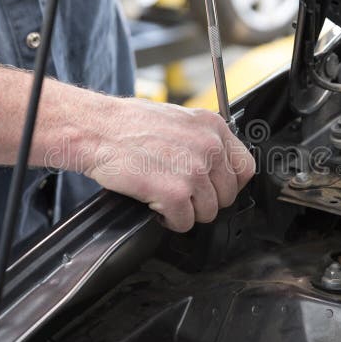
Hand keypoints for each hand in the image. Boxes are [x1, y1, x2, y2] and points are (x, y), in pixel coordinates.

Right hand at [84, 97, 254, 231]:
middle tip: (181, 194)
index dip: (227, 183)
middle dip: (204, 200)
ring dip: (186, 211)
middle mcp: (209, 147)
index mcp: (212, 126)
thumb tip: (215, 165)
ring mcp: (194, 170)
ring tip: (165, 197)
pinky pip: (185, 222)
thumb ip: (202, 140)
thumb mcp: (177, 119)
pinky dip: (169, 220)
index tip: (212, 188)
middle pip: (228, 195)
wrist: (95, 129)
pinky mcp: (175, 193)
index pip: (245, 168)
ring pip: (208, 212)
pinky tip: (155, 205)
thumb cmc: (127, 124)